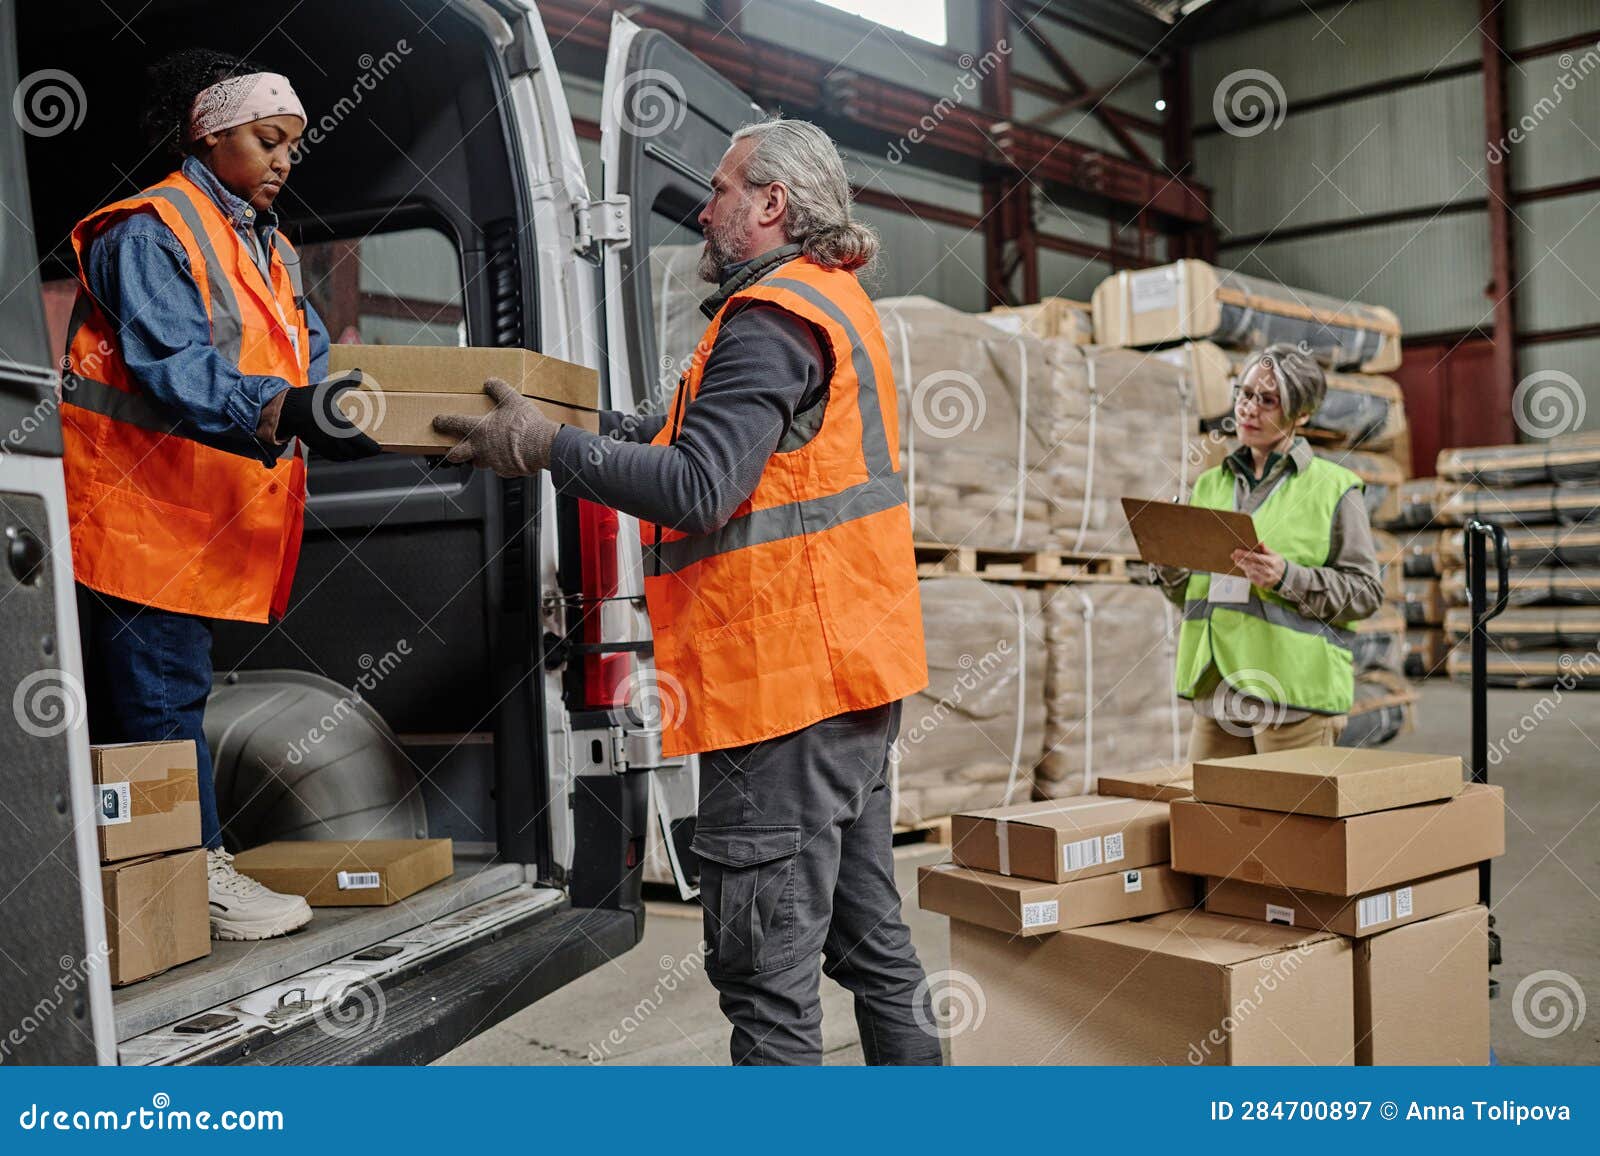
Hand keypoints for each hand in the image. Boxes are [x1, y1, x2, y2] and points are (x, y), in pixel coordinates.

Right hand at [274, 373, 382, 461]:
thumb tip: (359, 371)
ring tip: (363, 450)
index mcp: (341, 427)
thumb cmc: (310, 399)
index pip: (363, 445)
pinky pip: (335, 457)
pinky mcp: (318, 448)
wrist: (286, 410)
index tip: (379, 447)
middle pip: (357, 453)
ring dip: (356, 455)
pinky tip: (347, 452)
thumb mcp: (329, 389)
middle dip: (367, 452)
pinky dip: (344, 457)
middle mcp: (335, 440)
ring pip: (346, 457)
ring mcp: (326, 446)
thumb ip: (347, 382)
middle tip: (374, 448)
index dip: (373, 448)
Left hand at [432, 378, 560, 476]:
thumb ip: (499, 390)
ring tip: (485, 453)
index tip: (438, 421)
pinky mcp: (506, 471)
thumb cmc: (525, 425)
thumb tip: (490, 382)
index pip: (455, 423)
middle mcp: (481, 448)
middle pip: (457, 455)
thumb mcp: (512, 400)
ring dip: (479, 459)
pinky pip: (500, 469)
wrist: (541, 446)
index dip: (444, 421)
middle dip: (452, 453)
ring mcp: (492, 462)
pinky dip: (503, 463)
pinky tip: (510, 457)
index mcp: (479, 429)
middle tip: (452, 451)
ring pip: (479, 463)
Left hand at [1231, 544, 1285, 588]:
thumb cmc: (1278, 563)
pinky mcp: (1263, 585)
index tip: (1237, 551)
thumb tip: (1260, 542)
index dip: (1245, 554)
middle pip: (1251, 565)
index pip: (1256, 557)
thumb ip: (1266, 549)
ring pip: (1250, 572)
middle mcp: (1269, 571)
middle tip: (1233, 556)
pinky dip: (1247, 573)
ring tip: (1237, 561)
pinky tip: (1244, 568)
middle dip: (1241, 560)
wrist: (1285, 577)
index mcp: (1272, 562)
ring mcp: (1266, 579)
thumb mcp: (1275, 555)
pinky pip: (1252, 578)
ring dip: (1242, 566)